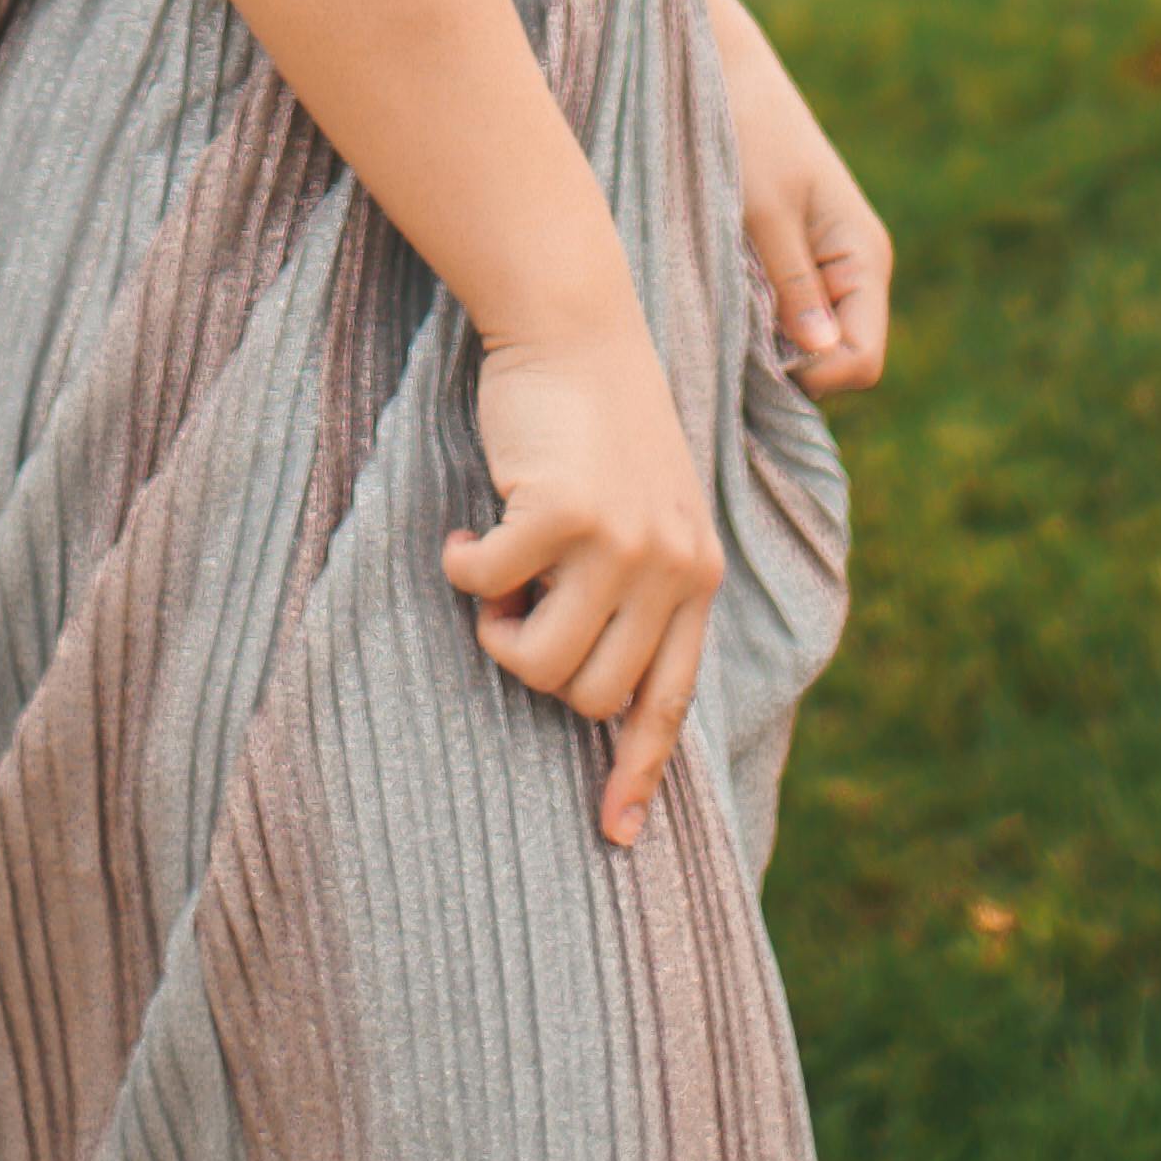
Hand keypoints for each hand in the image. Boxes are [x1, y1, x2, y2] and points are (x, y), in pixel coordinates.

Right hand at [445, 312, 724, 848]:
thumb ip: (638, 586)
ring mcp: (620, 544)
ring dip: (500, 630)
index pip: (671, 700)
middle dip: (538, 666)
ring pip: (543, 661)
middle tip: (514, 605)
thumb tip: (589, 686)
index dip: (639, 771)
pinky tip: (465, 532)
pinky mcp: (563, 514)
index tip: (616, 834)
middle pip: (593, 695)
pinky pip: (489, 590)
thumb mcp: (648, 507)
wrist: (576, 325)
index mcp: (695, 574)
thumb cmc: (597, 420)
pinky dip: (465, 569)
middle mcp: (670, 568)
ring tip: (493, 572)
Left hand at [708, 0, 892, 402]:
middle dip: (790, 365)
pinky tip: (724, 297)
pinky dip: (757, 323)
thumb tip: (820, 352)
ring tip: (725, 307)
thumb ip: (793, 282)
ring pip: (810, 345)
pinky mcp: (793, 262)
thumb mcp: (763, 210)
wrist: (719, 70)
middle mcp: (855, 271)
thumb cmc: (744, 129)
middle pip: (838, 362)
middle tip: (732, 329)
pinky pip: (786, 319)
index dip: (815, 374)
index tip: (756, 351)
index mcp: (864, 257)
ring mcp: (825, 269)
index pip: (862, 361)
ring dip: (769, 344)